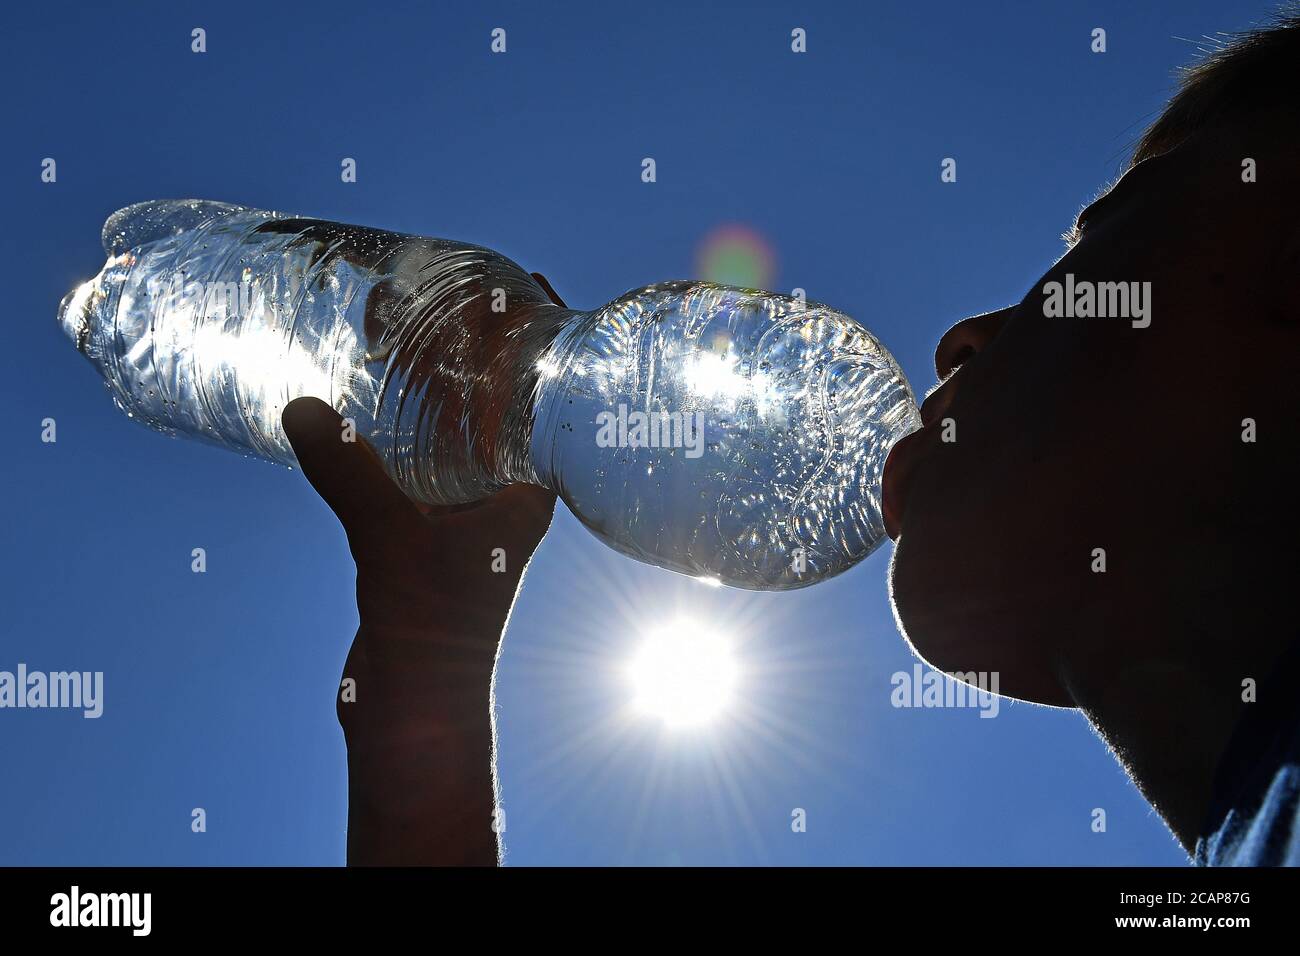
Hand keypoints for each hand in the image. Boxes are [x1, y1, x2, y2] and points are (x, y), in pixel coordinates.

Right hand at [281, 273, 561, 865]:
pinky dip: (400, 425)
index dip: (544, 338)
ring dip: (439, 385)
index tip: (521, 279)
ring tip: (404, 328)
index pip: (555, 395)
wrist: (413, 714)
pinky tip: (367, 400)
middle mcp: (509, 495)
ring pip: (459, 428)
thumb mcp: (392, 543)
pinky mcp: (428, 530)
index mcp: (531, 492)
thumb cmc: (433, 638)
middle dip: (481, 349)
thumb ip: (351, 475)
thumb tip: (299, 406)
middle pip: (506, 401)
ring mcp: (469, 512)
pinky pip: (419, 457)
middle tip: (443, 290)